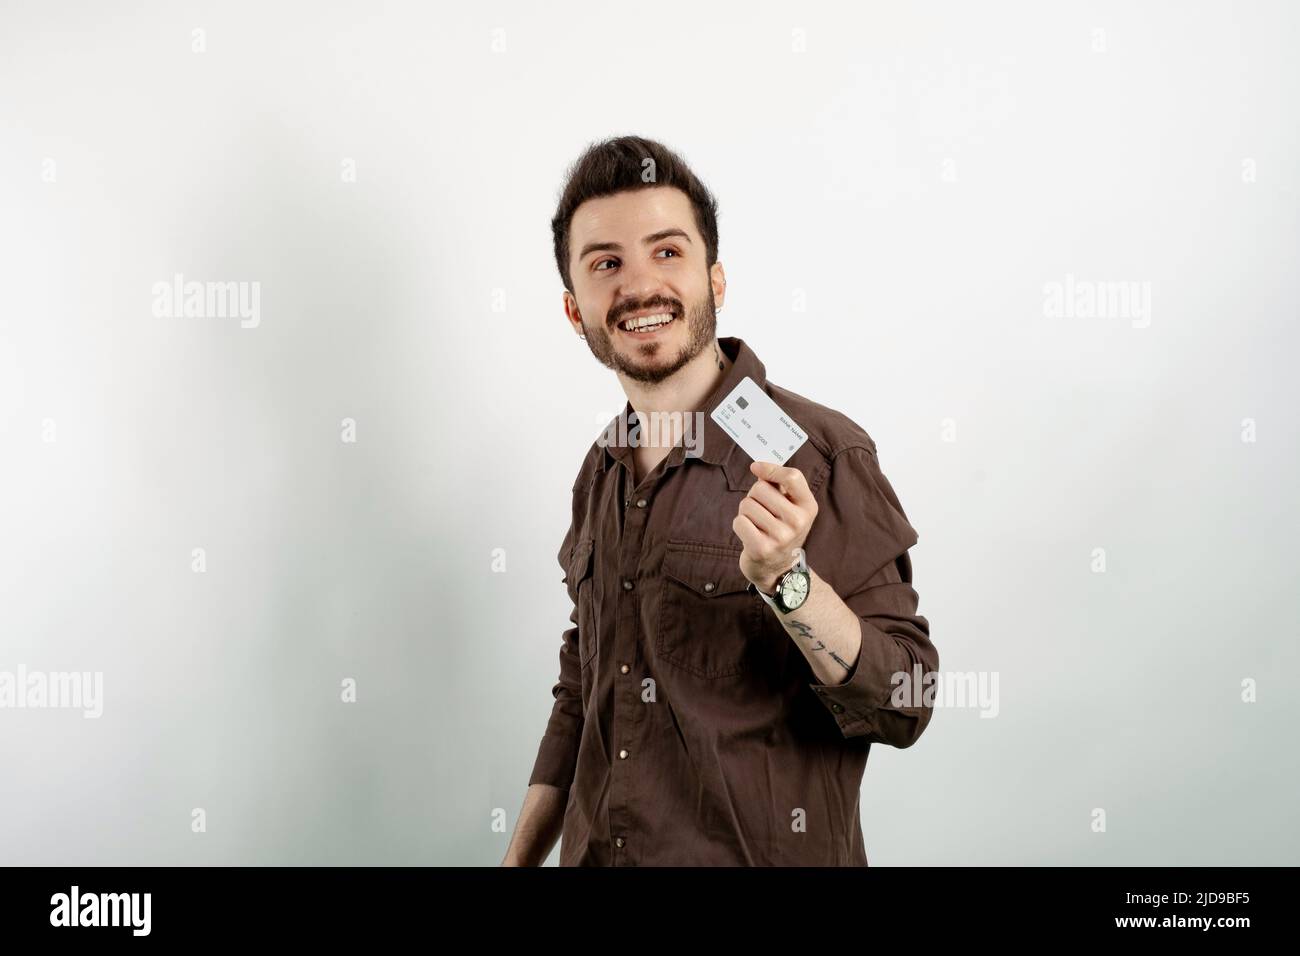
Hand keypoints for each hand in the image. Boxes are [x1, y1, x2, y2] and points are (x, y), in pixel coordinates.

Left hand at [732, 460, 818, 592]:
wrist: (777, 569)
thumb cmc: (780, 529)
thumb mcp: (790, 507)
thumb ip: (779, 485)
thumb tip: (758, 467)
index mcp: (808, 507)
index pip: (793, 476)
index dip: (770, 469)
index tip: (756, 467)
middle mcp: (798, 522)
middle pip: (761, 488)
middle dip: (753, 496)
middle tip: (761, 511)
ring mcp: (781, 537)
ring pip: (747, 505)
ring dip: (746, 513)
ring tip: (757, 525)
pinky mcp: (762, 548)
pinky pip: (739, 521)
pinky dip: (740, 525)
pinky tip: (750, 535)